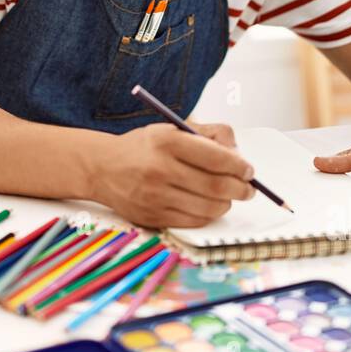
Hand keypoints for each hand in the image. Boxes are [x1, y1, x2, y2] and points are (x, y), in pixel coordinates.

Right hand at [90, 122, 253, 228]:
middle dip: (240, 189)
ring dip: (226, 204)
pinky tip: (208, 206)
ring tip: (228, 197)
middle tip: (248, 189)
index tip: (248, 170)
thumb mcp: (171, 130)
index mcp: (167, 142)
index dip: (239, 166)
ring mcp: (154, 196)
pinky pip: (193, 221)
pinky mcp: (152, 216)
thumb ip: (207, 133)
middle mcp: (159, 169)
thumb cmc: (143, 147)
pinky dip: (208, 215)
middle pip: (215, 186)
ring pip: (207, 207)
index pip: (215, 156)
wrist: (102, 168)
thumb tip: (237, 152)